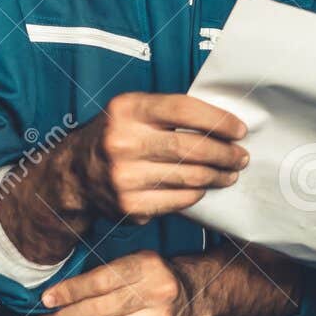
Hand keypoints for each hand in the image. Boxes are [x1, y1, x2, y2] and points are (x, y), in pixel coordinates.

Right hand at [0, 93, 247, 264]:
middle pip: (191, 147)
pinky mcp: (130, 206)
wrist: (75, 175)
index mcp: (127, 110)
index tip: (239, 130)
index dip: (218, 120)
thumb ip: (170, 112)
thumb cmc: (117, 137)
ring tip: (230, 173)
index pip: (184, 110)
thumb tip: (224, 124)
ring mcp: (125, 177)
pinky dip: (197, 193)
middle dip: (225, 153)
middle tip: (241, 156)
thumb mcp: (133, 111)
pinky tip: (204, 187)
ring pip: (190, 176)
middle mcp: (123, 142)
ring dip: (218, 175)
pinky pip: (179, 200)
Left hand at [36, 250, 205, 315]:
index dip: (67, 292)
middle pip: (96, 312)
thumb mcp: (133, 262)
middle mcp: (157, 296)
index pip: (99, 282)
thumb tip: (55, 296)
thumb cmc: (151, 279)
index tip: (46, 299)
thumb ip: (100, 275)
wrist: (192, 300)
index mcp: (148, 268)